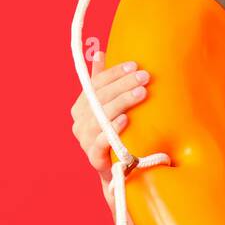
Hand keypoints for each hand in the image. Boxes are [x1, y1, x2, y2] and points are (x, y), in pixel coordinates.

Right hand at [69, 50, 150, 187]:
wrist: (121, 172)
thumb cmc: (117, 133)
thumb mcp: (111, 106)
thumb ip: (103, 81)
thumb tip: (99, 52)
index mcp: (82, 106)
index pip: (95, 84)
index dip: (114, 73)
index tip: (134, 65)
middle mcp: (79, 123)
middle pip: (99, 98)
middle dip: (123, 84)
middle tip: (145, 77)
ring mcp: (85, 141)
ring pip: (99, 118)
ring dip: (121, 103)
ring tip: (141, 93)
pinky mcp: (94, 159)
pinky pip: (99, 143)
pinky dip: (112, 130)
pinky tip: (126, 120)